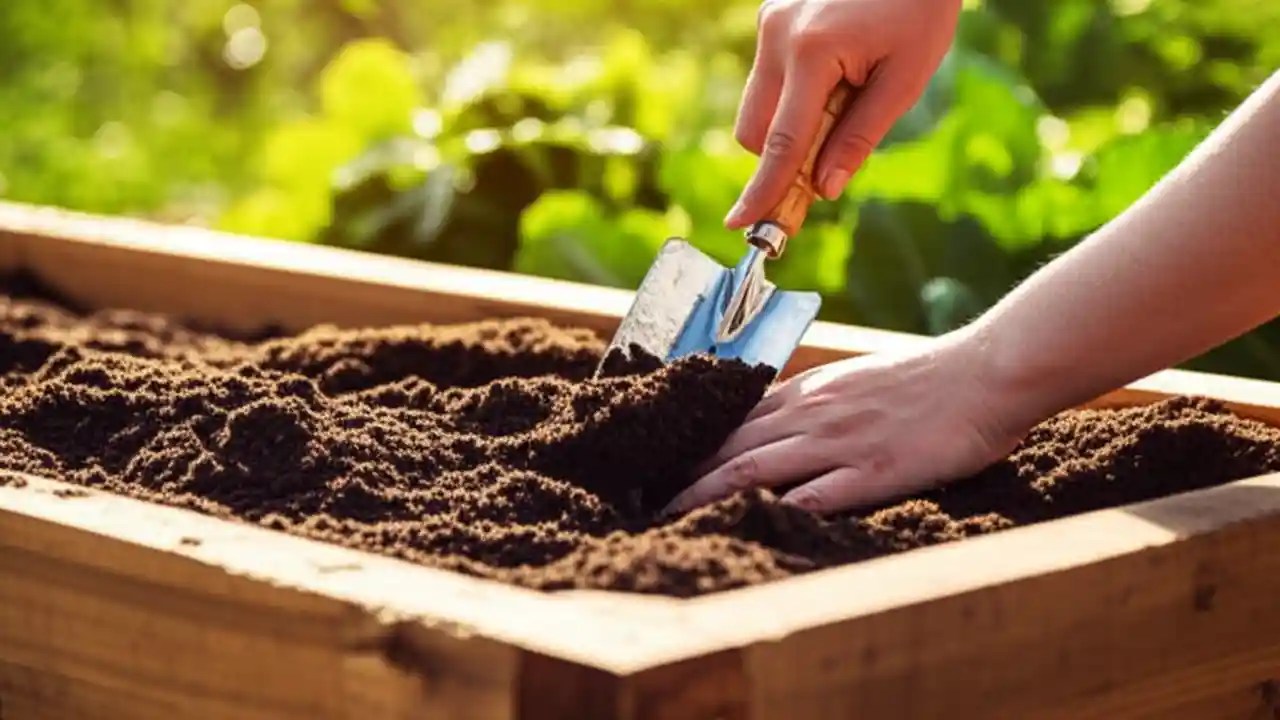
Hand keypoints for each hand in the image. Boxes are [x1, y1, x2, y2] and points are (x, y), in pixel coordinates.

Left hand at [665, 331, 1030, 514]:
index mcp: (806, 392)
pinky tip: (743, 526)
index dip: (687, 445)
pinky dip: (773, 509)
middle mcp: (810, 414)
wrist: (982, 373)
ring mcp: (838, 442)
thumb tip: (773, 419)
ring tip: (666, 517)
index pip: (729, 420)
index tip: (654, 466)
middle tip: (639, 499)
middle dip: (678, 474)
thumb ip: (812, 400)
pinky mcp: (872, 471)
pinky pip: (813, 494)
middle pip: (727, 445)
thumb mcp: (854, 380)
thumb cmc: (924, 381)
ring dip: (703, 493)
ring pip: (752, 467)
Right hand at [726, 0, 960, 227]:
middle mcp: (778, 36)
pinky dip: (793, 97)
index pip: (783, 143)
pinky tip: (838, 75)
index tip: (742, 225)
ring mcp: (769, 23)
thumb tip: (825, 188)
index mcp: (813, 52)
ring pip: (756, 107)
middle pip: (755, 131)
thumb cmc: (920, 8)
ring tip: (844, 102)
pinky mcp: (771, 16)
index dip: (764, 190)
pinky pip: (769, 78)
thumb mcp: (906, 77)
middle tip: (824, 171)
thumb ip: (860, 136)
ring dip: (788, 127)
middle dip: (781, 159)